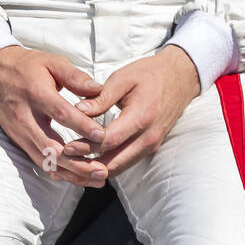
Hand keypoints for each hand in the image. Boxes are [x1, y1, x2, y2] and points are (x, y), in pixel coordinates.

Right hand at [0, 43, 108, 186]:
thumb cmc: (26, 66)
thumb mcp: (52, 62)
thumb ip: (75, 77)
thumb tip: (98, 89)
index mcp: (37, 94)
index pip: (62, 114)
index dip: (82, 127)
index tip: (102, 136)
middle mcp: (26, 117)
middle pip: (52, 147)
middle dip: (78, 163)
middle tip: (102, 170)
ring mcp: (20, 132)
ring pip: (46, 160)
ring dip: (71, 173)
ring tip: (96, 179)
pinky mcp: (18, 141)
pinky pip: (39, 161)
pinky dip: (58, 171)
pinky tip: (77, 176)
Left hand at [66, 44, 200, 177]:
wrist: (180, 77)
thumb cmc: (150, 74)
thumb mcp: (123, 77)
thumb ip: (101, 97)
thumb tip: (77, 110)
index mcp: (142, 116)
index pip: (110, 140)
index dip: (86, 147)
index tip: (66, 147)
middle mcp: (148, 137)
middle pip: (113, 162)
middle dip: (86, 166)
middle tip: (63, 164)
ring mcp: (151, 145)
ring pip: (119, 167)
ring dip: (95, 170)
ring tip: (71, 167)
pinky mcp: (150, 147)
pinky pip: (126, 163)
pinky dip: (106, 165)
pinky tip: (89, 162)